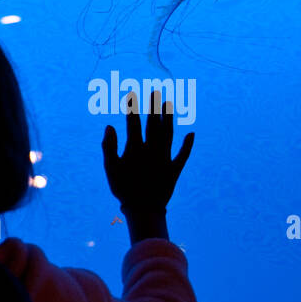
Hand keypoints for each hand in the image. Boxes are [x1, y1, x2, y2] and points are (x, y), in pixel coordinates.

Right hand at [102, 91, 194, 215]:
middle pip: (153, 124)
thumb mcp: (111, 169)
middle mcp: (152, 150)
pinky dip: (187, 145)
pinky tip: (191, 134)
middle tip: (155, 92)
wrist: (143, 209)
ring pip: (168, 134)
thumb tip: (109, 126)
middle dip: (153, 107)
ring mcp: (165, 158)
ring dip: (169, 118)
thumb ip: (109, 147)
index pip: (133, 124)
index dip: (132, 109)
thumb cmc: (123, 189)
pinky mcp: (175, 169)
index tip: (131, 95)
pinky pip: (182, 155)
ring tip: (169, 104)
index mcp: (135, 149)